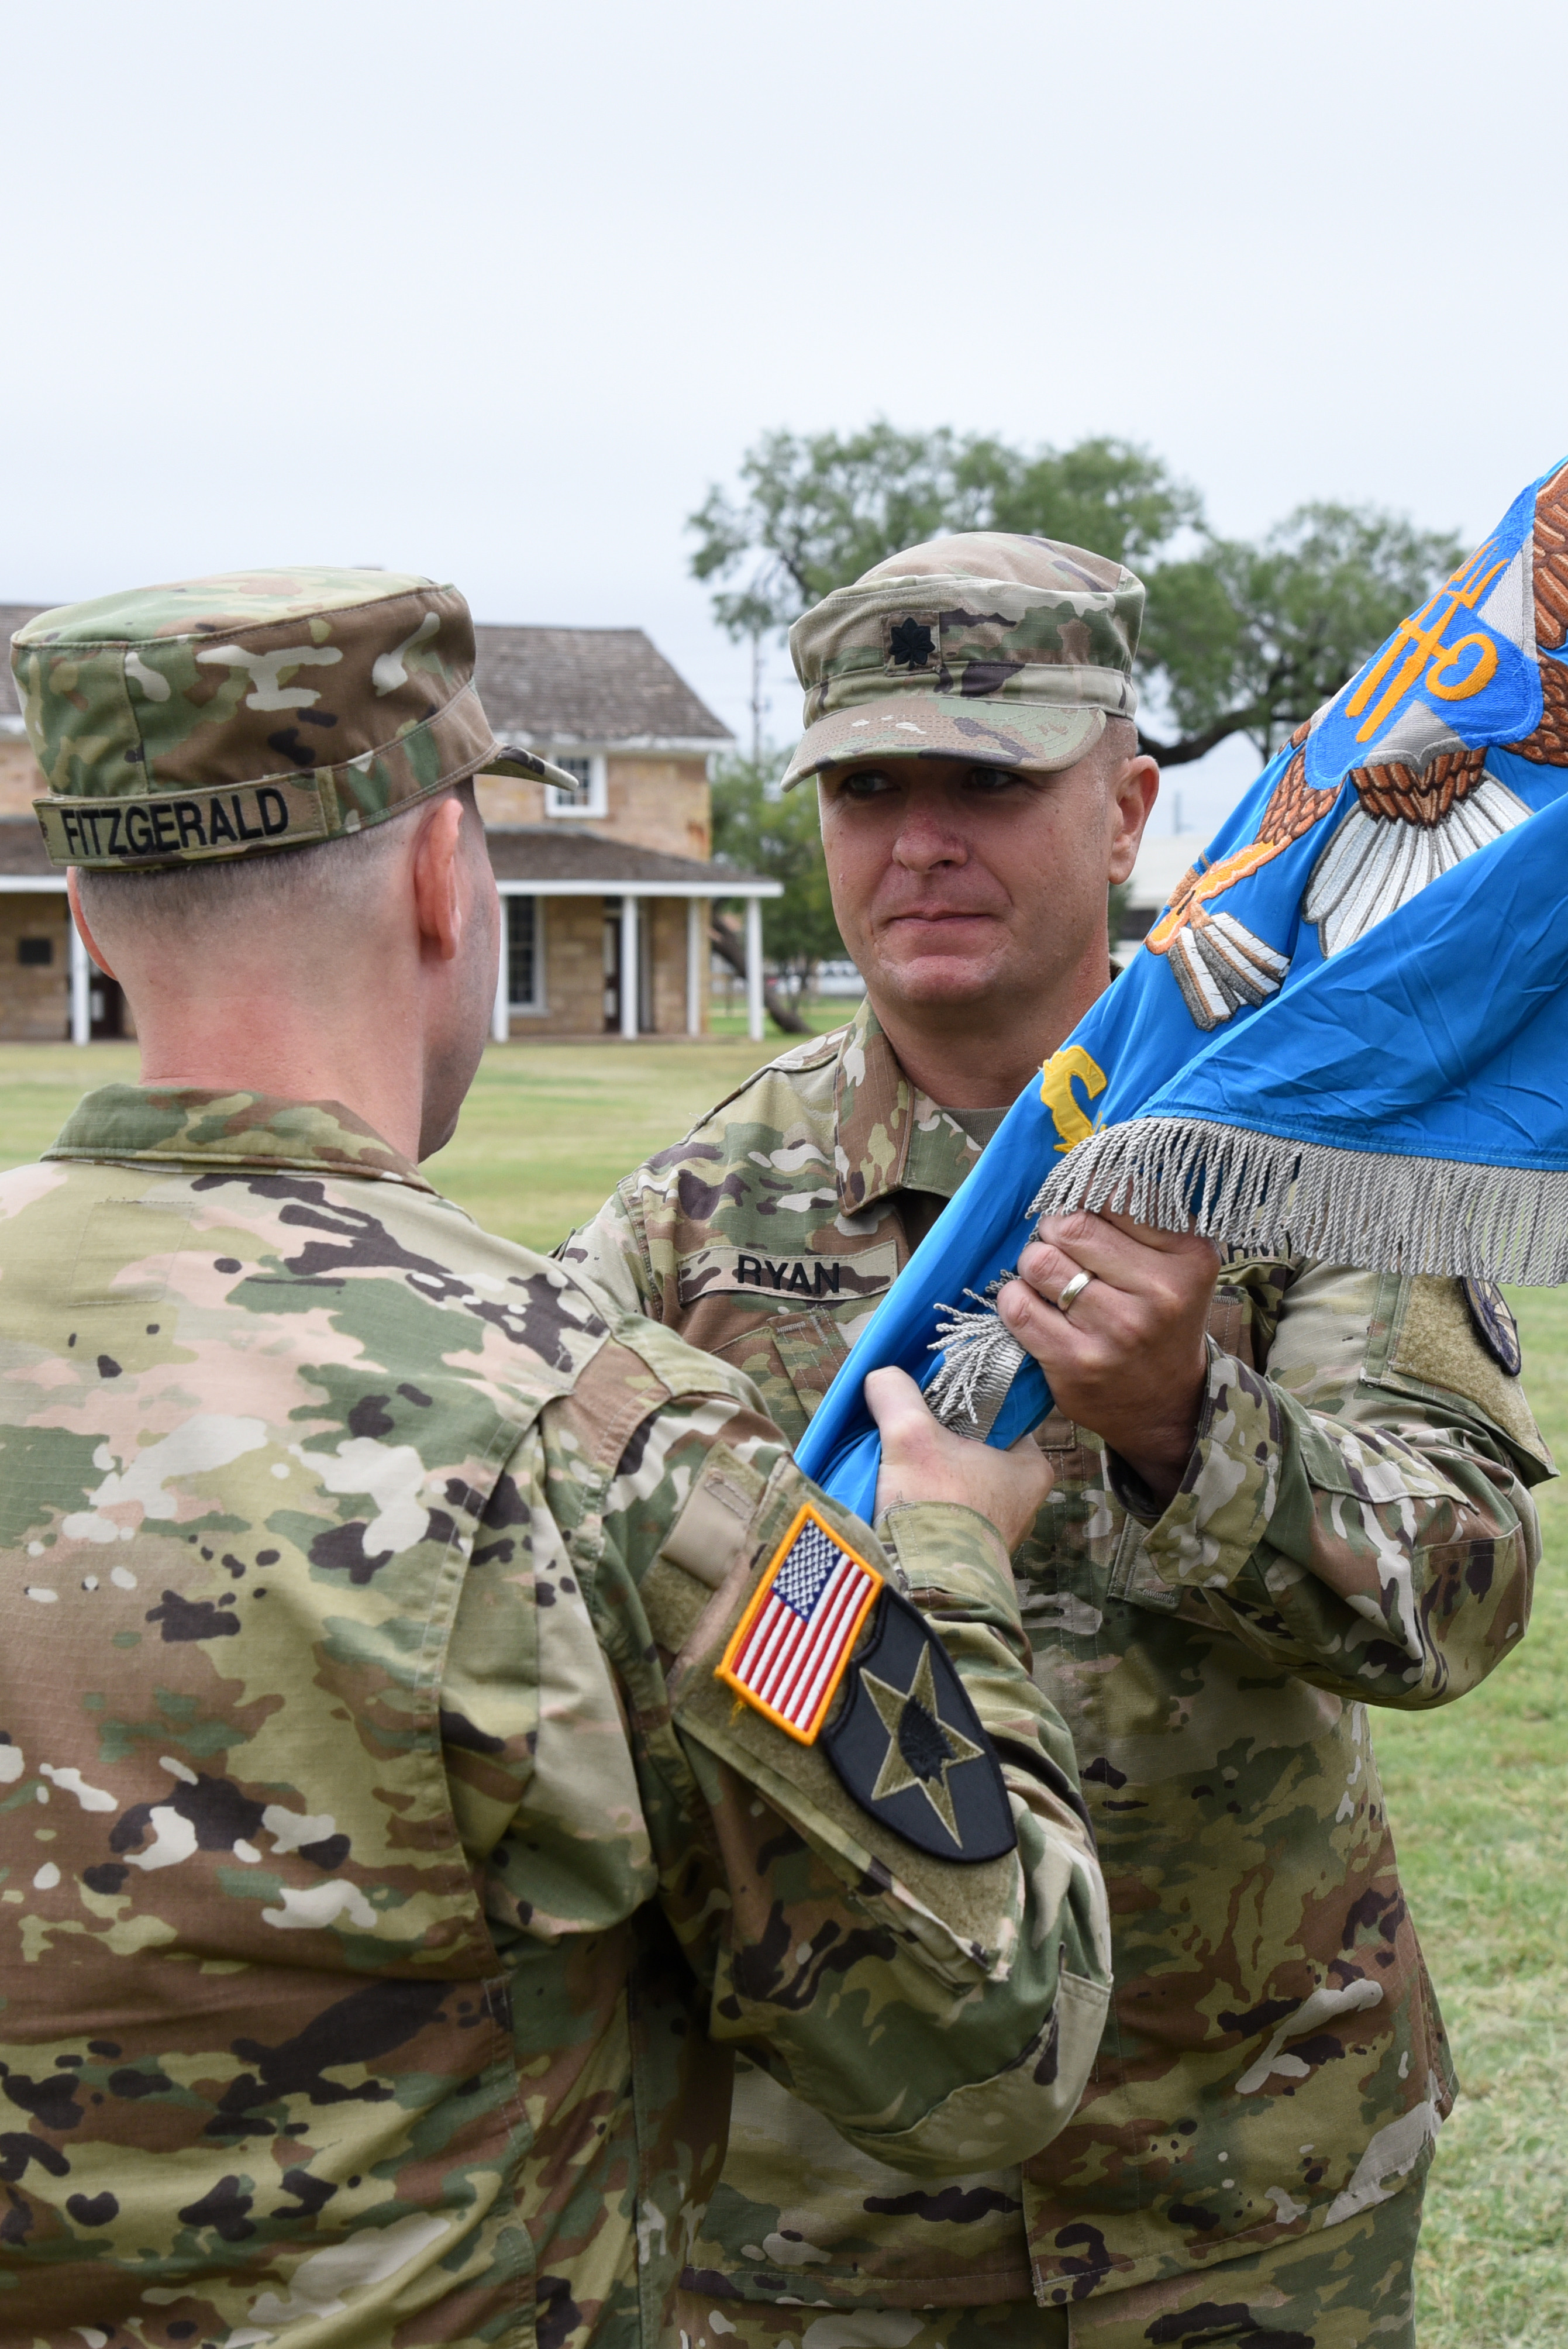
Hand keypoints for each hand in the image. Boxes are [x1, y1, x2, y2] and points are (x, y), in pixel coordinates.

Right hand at [865, 1365, 1052, 1552]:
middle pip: (976, 1449)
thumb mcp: (909, 1434)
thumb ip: (894, 1393)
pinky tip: (899, 1495)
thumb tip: (880, 1375)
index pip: (1001, 1415)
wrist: (926, 1585)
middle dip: (943, 1440)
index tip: (932, 1397)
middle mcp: (1024, 1502)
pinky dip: (926, 1502)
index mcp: (1031, 1467)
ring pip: (959, 1482)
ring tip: (899, 1463)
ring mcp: (998, 1531)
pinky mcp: (972, 1553)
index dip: (965, 1401)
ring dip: (930, 1473)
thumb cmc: (936, 1505)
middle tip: (910, 1428)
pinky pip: (948, 1512)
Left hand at [996, 1212, 1219, 1506]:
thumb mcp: (1176, 1262)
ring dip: (1033, 1264)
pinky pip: (1018, 1306)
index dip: (1084, 1194)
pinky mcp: (1076, 1363)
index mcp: (1189, 1256)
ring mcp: (1116, 1331)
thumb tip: (1083, 1164)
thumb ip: (1141, 1213)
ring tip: (1050, 1279)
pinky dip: (1015, 1299)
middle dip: (1054, 1228)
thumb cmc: (1162, 1317)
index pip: (1115, 1193)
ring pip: (1038, 1260)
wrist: (1165, 1404)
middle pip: (1069, 1225)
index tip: (1081, 1205)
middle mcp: (1159, 1293)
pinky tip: (1034, 1306)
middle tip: (1060, 1244)